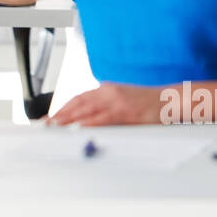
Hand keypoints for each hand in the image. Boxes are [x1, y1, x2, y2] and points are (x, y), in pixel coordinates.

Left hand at [46, 82, 160, 125]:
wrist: (169, 99)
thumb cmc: (146, 102)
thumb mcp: (121, 97)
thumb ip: (105, 104)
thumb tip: (87, 116)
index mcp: (106, 89)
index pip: (78, 98)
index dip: (62, 108)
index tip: (51, 118)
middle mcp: (108, 92)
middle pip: (78, 103)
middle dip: (60, 114)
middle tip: (47, 125)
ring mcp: (116, 101)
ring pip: (87, 110)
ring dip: (70, 119)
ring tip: (56, 127)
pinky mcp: (125, 111)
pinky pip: (103, 118)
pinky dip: (89, 123)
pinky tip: (79, 128)